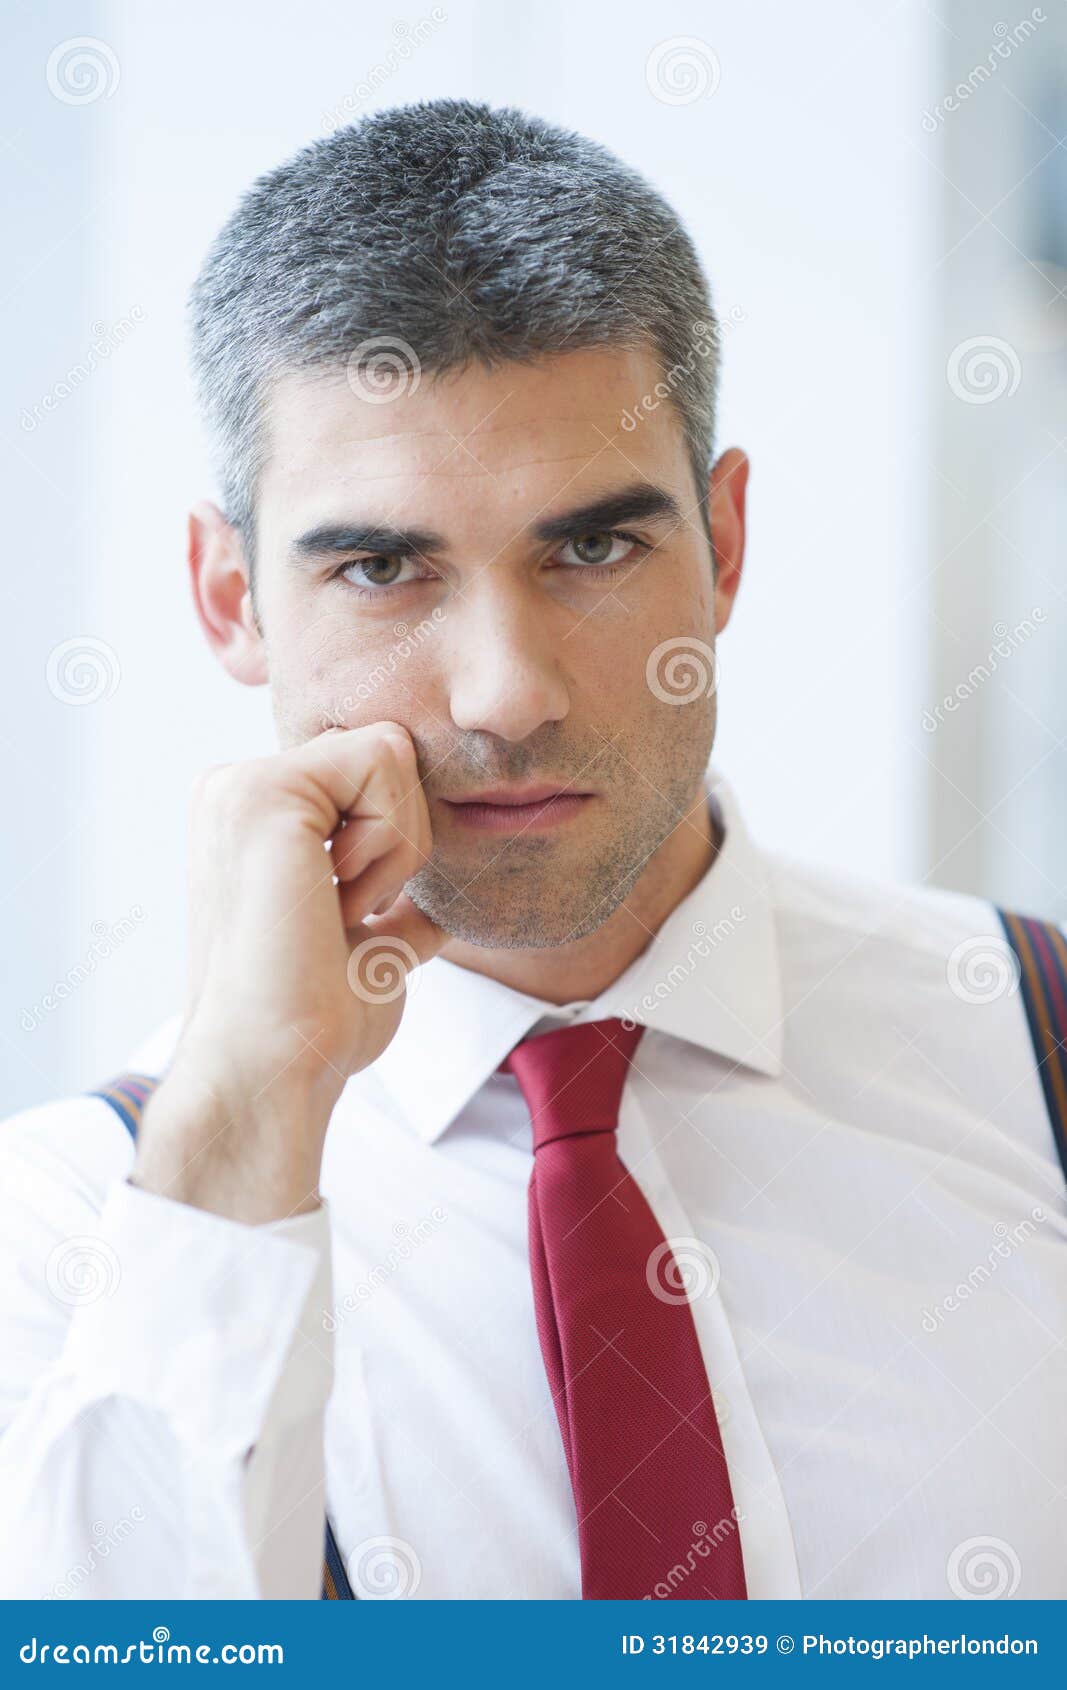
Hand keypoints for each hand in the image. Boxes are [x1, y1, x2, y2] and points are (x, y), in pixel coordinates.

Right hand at [130, 722, 445, 1221]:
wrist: (277, 1065)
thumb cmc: (317, 1020)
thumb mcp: (366, 943)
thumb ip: (389, 905)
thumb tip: (437, 908)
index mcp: (254, 819)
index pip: (370, 772)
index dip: (394, 841)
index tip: (347, 915)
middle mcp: (236, 790)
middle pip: (384, 753)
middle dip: (399, 838)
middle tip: (346, 912)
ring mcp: (242, 785)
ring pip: (389, 751)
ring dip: (395, 845)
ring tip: (337, 910)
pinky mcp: (263, 792)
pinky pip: (383, 761)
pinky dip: (390, 839)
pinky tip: (338, 898)